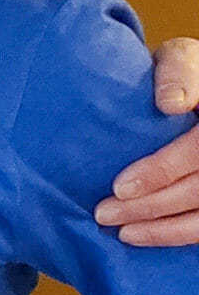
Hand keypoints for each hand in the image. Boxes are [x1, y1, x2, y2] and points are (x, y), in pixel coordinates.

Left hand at [98, 35, 198, 245]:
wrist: (189, 91)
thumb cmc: (180, 74)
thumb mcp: (180, 58)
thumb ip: (178, 72)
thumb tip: (172, 104)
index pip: (197, 151)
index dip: (161, 171)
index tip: (120, 186)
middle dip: (151, 206)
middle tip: (105, 214)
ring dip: (165, 229)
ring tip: (124, 233)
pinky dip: (178, 235)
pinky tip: (147, 235)